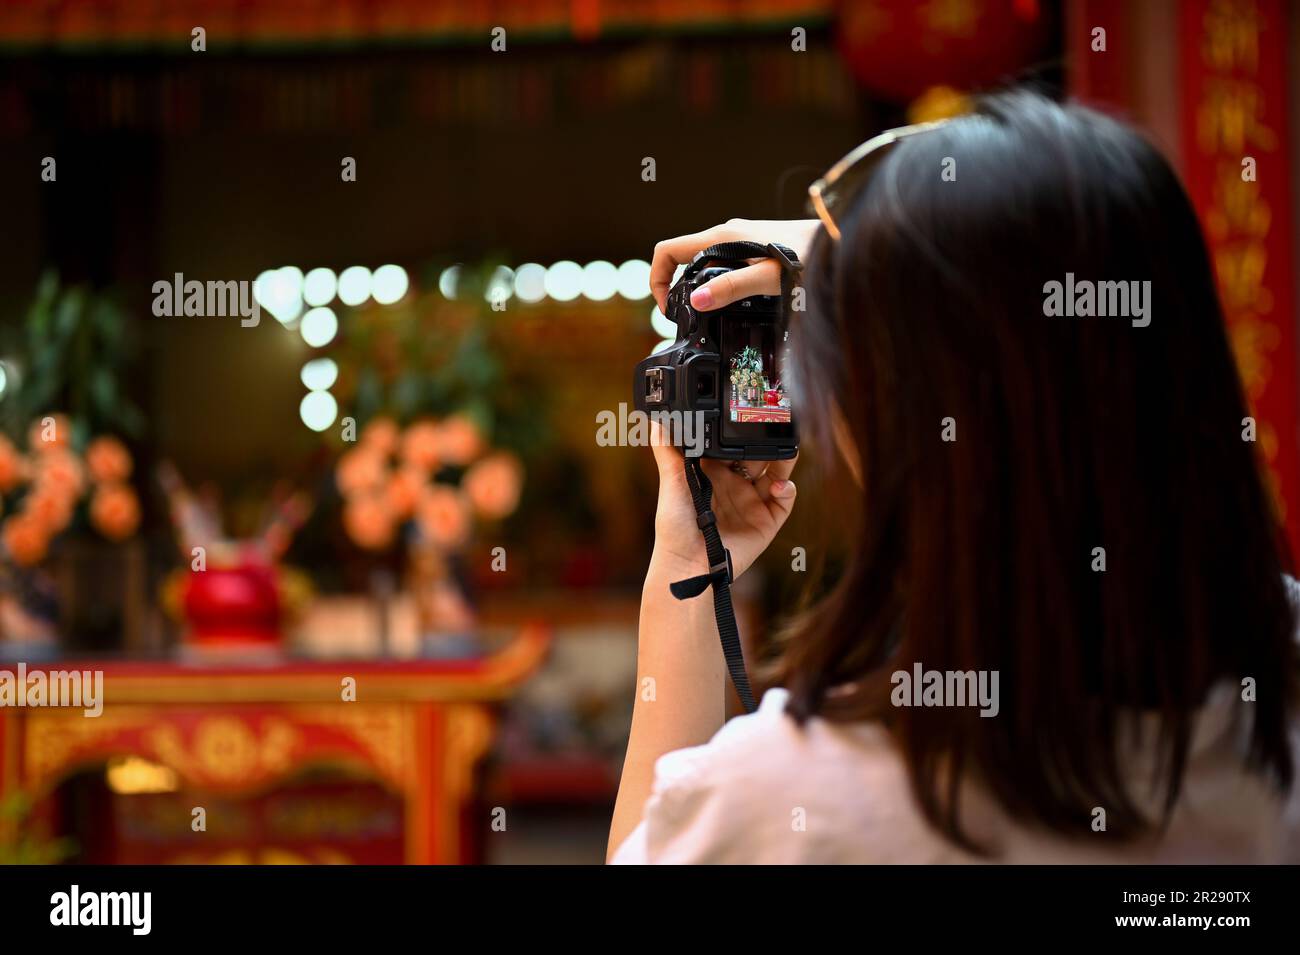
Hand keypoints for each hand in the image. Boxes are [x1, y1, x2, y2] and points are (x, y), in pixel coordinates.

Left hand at [648, 422, 796, 580]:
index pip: (734, 444)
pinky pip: (784, 502)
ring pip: (776, 474)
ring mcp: (751, 503)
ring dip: (784, 460)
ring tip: (787, 449)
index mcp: (714, 473)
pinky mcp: (765, 522)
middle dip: (767, 441)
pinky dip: (787, 490)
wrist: (687, 563)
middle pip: (759, 456)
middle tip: (772, 428)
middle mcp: (735, 485)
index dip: (743, 431)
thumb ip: (668, 449)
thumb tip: (657, 419)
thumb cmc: (674, 525)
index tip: (750, 415)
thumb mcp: (670, 481)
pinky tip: (778, 485)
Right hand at [650, 218, 820, 312]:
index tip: (666, 307)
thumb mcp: (769, 278)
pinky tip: (732, 302)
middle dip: (675, 286)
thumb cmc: (812, 255)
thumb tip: (697, 302)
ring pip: (703, 261)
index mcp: (722, 237)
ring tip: (706, 315)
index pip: (668, 250)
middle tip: (684, 318)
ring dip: (696, 286)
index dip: (657, 278)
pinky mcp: (754, 247)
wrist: (839, 241)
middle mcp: (727, 234)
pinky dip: (716, 282)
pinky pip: (722, 263)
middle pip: (683, 257)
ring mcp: (740, 239)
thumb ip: (732, 288)